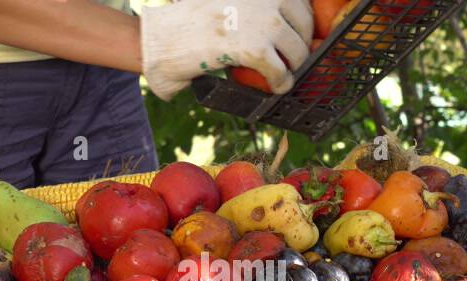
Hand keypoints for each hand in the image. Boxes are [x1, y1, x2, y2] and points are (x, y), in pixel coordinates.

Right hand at [141, 0, 313, 100]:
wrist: (163, 37)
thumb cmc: (190, 20)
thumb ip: (254, 4)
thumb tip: (285, 22)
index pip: (300, 1)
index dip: (301, 21)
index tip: (296, 34)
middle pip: (303, 24)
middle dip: (299, 44)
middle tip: (290, 58)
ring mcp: (262, 20)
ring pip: (297, 49)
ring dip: (293, 65)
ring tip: (283, 73)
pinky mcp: (254, 48)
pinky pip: (281, 70)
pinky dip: (281, 82)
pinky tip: (277, 86)